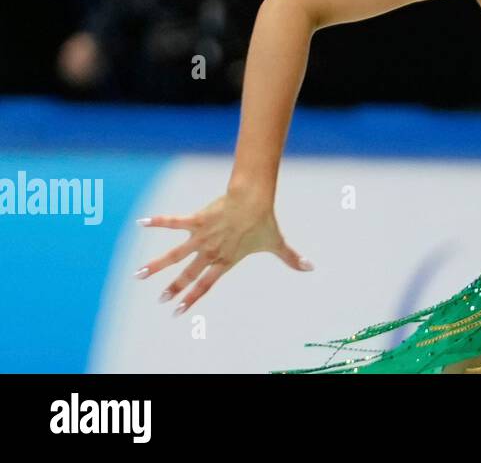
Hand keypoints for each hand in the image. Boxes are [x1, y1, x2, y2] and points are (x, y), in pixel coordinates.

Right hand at [134, 187, 311, 314]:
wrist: (254, 199)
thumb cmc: (265, 221)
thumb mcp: (278, 244)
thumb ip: (291, 258)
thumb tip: (312, 267)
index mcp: (225, 261)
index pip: (205, 285)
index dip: (191, 299)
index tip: (178, 312)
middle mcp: (210, 252)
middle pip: (187, 274)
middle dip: (172, 289)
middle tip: (159, 299)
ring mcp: (201, 237)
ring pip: (174, 254)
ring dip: (155, 266)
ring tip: (137, 275)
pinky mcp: (196, 220)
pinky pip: (174, 222)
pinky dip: (158, 222)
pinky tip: (140, 223)